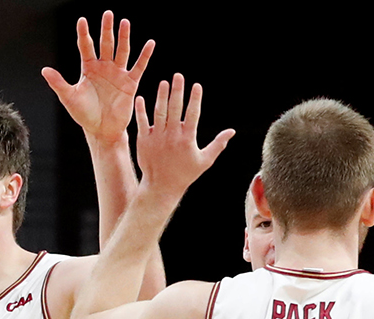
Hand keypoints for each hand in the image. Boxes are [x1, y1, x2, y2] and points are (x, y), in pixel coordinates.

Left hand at [41, 11, 153, 143]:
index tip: (82, 20)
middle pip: (105, 44)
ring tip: (125, 22)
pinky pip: (138, 67)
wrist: (102, 131)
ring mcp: (118, 74)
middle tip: (108, 13)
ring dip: (124, 37)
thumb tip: (44, 70)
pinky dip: (145, 56)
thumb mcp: (69, 98)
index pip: (86, 46)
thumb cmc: (84, 115)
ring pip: (122, 51)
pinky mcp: (130, 83)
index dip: (84, 34)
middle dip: (106, 29)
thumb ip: (59, 83)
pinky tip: (150, 44)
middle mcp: (104, 67)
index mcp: (88, 68)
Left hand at [133, 73, 234, 202]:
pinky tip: (141, 97)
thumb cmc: (185, 174)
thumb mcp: (205, 161)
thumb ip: (218, 144)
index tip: (196, 85)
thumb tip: (232, 131)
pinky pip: (142, 122)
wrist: (161, 187)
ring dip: (161, 96)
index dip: (195, 99)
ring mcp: (157, 137)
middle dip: (177, 91)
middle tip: (178, 76)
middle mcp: (172, 136)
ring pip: (159, 112)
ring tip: (164, 83)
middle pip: (175, 108)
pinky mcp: (144, 140)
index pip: (193, 114)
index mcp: (187, 139)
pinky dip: (141, 110)